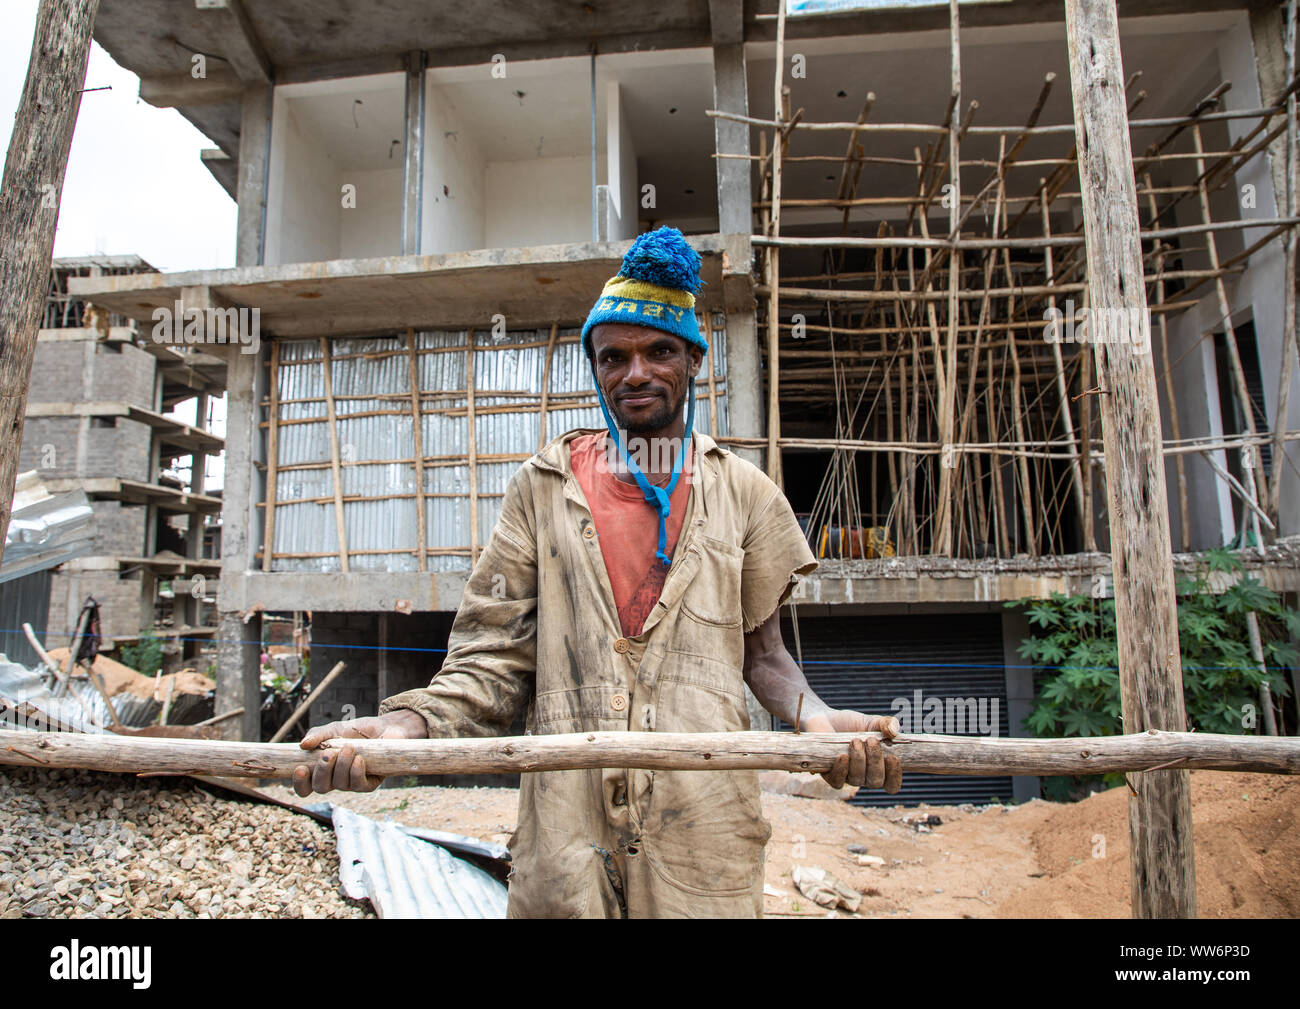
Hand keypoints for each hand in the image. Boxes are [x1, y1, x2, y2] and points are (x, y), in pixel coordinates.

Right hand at [292, 709, 427, 796]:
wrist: (385, 727)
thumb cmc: (357, 731)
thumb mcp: (334, 729)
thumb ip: (317, 735)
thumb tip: (302, 745)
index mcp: (322, 770)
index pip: (305, 786)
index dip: (299, 783)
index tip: (300, 768)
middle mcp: (335, 780)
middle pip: (320, 788)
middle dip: (322, 772)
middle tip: (328, 754)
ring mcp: (351, 783)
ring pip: (339, 785)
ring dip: (342, 766)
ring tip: (349, 748)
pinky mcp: (369, 784)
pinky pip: (359, 785)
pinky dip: (356, 772)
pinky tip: (359, 759)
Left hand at [802, 709, 901, 792]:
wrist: (825, 718)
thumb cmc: (851, 724)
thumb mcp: (872, 721)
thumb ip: (887, 724)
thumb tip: (893, 731)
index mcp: (879, 767)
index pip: (892, 784)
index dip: (895, 776)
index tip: (893, 758)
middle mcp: (864, 776)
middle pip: (876, 782)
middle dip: (875, 761)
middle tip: (871, 740)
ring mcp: (847, 777)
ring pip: (857, 780)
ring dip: (859, 760)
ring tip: (855, 741)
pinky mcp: (829, 774)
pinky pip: (837, 781)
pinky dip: (842, 769)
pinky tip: (843, 756)